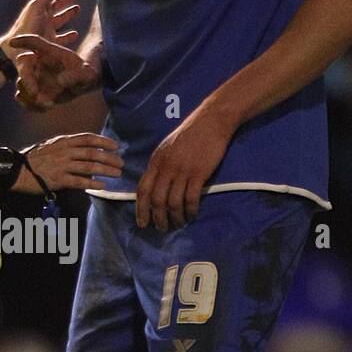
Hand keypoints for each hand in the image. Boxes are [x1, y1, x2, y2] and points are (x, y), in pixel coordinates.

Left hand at [2, 0, 80, 49]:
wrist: (20, 49)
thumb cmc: (28, 26)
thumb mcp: (38, 6)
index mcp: (40, 9)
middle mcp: (44, 19)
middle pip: (56, 6)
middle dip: (66, 0)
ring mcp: (47, 31)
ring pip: (61, 20)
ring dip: (68, 14)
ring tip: (77, 8)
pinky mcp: (51, 44)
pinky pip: (62, 38)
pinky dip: (69, 36)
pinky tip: (75, 33)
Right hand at [11, 32, 98, 109]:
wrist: (87, 82)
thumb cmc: (88, 72)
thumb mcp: (86, 74)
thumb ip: (75, 77)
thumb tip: (59, 82)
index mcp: (50, 53)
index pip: (34, 42)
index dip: (22, 40)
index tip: (11, 42)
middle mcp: (40, 64)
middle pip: (24, 66)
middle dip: (26, 80)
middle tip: (35, 93)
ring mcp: (37, 78)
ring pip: (22, 84)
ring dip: (29, 96)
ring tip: (46, 104)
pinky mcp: (38, 91)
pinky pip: (26, 98)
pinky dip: (31, 105)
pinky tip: (45, 108)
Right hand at [14, 133, 123, 193]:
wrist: (17, 170)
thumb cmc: (34, 158)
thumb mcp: (51, 145)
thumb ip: (67, 147)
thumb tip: (85, 151)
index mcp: (63, 141)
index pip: (88, 138)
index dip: (103, 141)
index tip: (115, 146)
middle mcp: (65, 152)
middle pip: (92, 153)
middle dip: (109, 158)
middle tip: (121, 163)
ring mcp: (62, 166)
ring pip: (89, 167)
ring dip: (105, 170)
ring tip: (117, 174)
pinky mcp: (58, 180)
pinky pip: (79, 181)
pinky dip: (92, 183)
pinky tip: (102, 186)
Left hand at [136, 106, 233, 229]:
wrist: (210, 122)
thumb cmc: (189, 135)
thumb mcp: (166, 148)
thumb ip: (159, 166)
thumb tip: (154, 187)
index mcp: (156, 161)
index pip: (143, 189)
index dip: (141, 209)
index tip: (142, 223)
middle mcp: (166, 168)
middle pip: (157, 200)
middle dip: (158, 219)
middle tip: (162, 229)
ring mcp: (182, 171)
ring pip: (173, 203)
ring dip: (175, 218)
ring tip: (178, 224)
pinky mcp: (199, 174)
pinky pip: (191, 199)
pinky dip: (190, 211)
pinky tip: (192, 215)